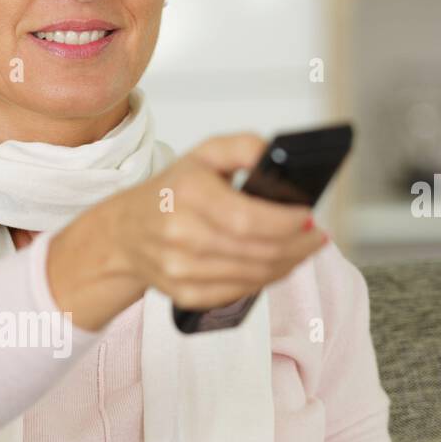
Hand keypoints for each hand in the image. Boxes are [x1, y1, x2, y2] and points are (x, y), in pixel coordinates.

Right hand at [46, 132, 328, 331]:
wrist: (125, 232)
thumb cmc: (171, 193)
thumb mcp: (203, 154)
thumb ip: (243, 146)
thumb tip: (278, 157)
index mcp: (188, 196)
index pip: (249, 220)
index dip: (287, 223)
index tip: (308, 216)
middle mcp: (181, 236)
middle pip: (257, 251)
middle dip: (297, 246)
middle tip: (315, 236)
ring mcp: (181, 270)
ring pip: (253, 276)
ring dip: (287, 264)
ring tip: (301, 249)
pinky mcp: (185, 294)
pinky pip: (238, 292)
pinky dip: (264, 280)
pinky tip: (275, 265)